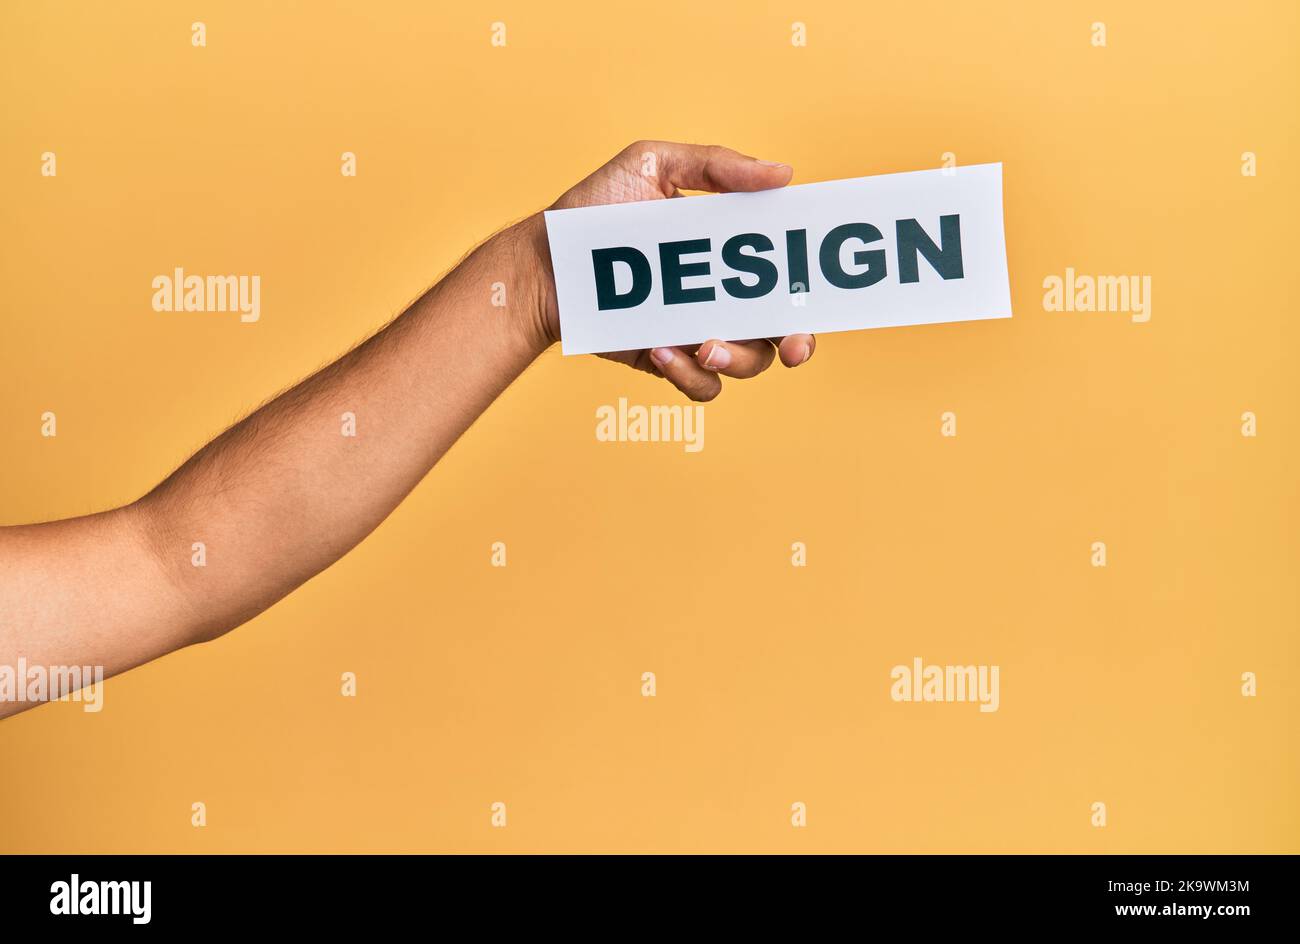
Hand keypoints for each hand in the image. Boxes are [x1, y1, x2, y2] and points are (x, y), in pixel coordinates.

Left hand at [516, 140, 816, 400]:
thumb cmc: (596, 210)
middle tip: (791, 344)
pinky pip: (701, 384)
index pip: (788, 273)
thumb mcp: (652, 165)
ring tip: (705, 344)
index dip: (814, 287)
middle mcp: (723, 296)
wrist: (544, 263)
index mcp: (733, 252)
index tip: (820, 293)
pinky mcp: (667, 362)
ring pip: (747, 363)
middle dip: (797, 341)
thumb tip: (783, 173)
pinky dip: (690, 374)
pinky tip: (663, 348)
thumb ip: (718, 166)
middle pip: (782, 328)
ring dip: (739, 358)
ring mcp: (698, 332)